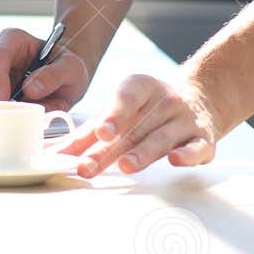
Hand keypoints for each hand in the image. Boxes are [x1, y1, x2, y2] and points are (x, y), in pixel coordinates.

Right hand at [0, 26, 91, 111]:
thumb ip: (54, 76)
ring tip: (24, 110)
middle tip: (12, 113)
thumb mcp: (71, 68)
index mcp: (14, 39)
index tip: (3, 98)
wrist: (67, 78)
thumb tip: (29, 90)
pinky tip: (21, 111)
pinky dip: (2, 112)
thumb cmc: (67, 67)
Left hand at [59, 73, 218, 176]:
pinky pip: (197, 147)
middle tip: (89, 165)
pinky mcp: (202, 139)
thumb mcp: (119, 112)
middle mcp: (164, 101)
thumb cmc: (148, 110)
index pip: (126, 99)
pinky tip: (175, 161)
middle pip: (135, 128)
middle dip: (110, 149)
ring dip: (143, 153)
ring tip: (125, 166)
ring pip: (162, 138)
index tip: (100, 131)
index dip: (113, 115)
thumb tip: (51, 153)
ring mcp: (184, 120)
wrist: (199, 99)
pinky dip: (188, 154)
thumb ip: (88, 134)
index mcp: (142, 88)